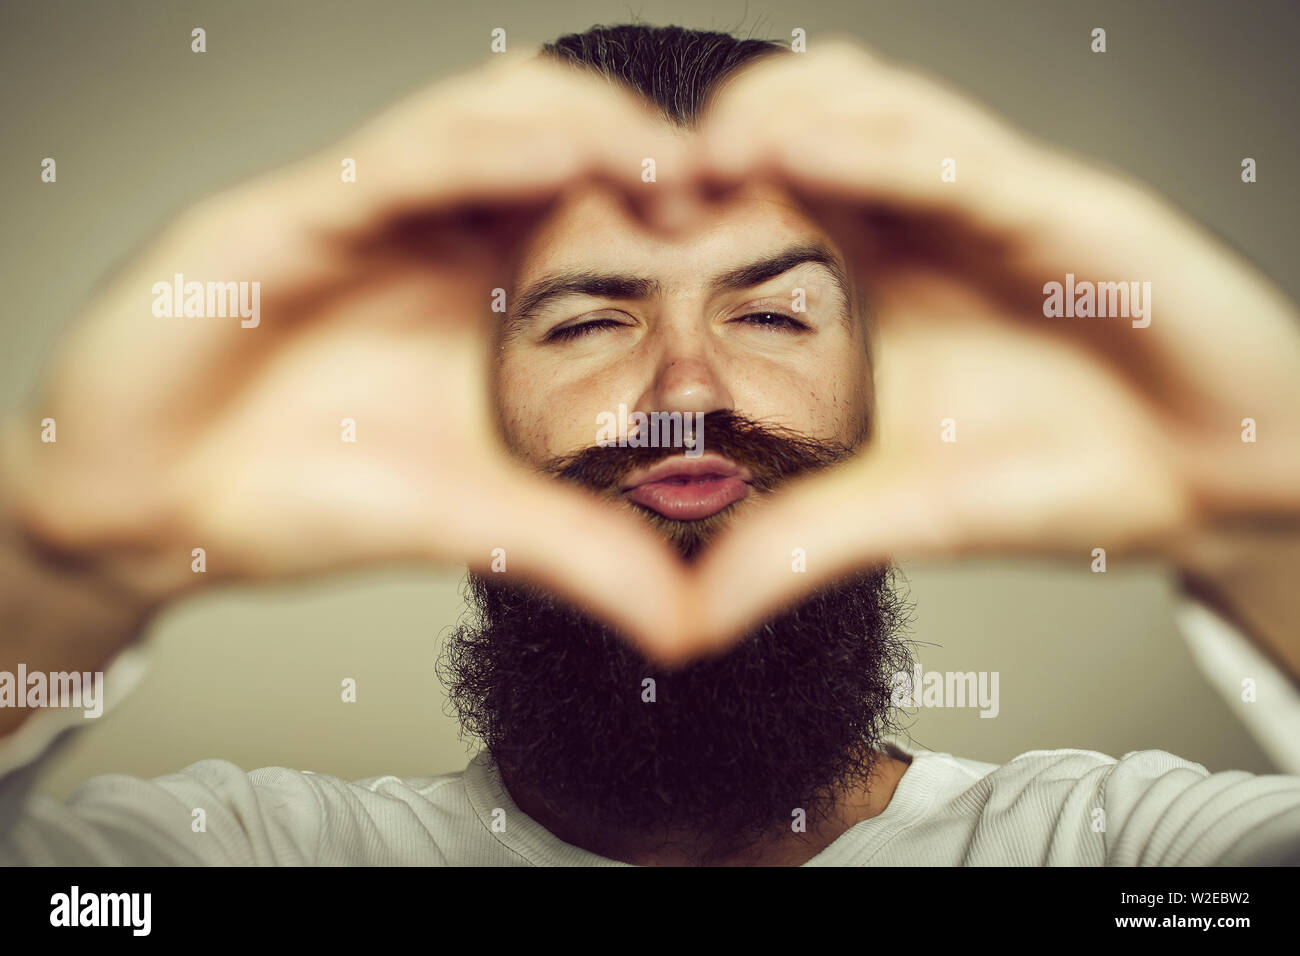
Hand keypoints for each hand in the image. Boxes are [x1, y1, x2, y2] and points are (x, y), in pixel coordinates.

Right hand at [0, 52, 697, 657]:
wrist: (151, 514)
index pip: (591, 207)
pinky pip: (399, 159)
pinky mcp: (290, 211)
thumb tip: (688, 622)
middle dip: (643, 146)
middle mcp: (429, 232)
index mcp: (476, 286)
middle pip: (554, 138)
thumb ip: (572, 552)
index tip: (762, 232)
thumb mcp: (464, 524)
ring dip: (580, 124)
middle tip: (733, 182)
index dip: (674, 207)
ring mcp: (362, 211)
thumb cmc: (300, 500)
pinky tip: (558, 157)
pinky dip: (481, 149)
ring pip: (485, 120)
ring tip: (666, 162)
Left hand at [686, 39, 1299, 649]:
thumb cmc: (1068, 480)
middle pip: (790, 131)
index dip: (674, 209)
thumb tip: (690, 616)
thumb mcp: (918, 517)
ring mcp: (975, 207)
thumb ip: (810, 544)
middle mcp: (910, 232)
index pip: (750, 210)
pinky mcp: (1050, 201)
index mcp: (865, 289)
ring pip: (861, 108)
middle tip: (633, 180)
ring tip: (705, 154)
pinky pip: (949, 153)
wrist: (1217, 475)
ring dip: (778, 115)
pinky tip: (806, 150)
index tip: (590, 233)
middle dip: (710, 140)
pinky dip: (873, 143)